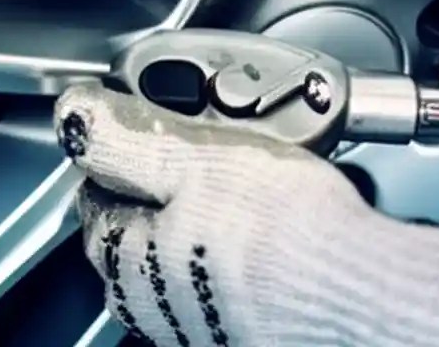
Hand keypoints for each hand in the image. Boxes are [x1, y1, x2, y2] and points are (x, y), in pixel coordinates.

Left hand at [54, 83, 438, 346]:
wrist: (365, 290)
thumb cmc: (287, 232)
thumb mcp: (194, 156)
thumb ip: (123, 135)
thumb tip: (73, 113)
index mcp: (124, 258)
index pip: (97, 188)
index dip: (128, 144)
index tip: (160, 125)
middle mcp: (152, 305)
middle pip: (140, 225)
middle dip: (167, 184)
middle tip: (218, 149)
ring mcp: (200, 324)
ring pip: (185, 253)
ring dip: (208, 218)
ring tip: (258, 186)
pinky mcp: (247, 330)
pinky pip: (229, 278)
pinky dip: (245, 250)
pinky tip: (280, 231)